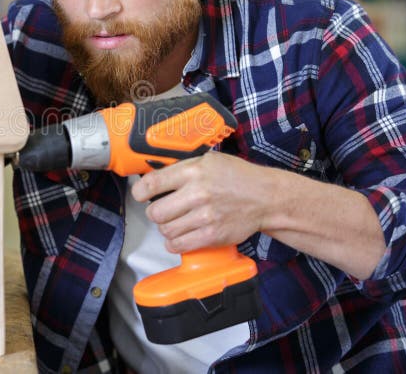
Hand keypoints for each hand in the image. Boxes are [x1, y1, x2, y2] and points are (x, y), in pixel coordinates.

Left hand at [130, 152, 274, 252]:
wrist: (265, 198)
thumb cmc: (237, 177)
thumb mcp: (209, 161)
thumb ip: (183, 168)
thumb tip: (155, 176)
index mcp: (194, 172)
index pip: (152, 183)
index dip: (139, 191)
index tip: (140, 194)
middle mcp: (198, 194)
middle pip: (155, 212)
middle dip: (154, 212)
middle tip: (161, 210)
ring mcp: (205, 217)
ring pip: (166, 230)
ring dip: (166, 228)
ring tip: (175, 221)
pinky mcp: (211, 236)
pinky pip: (178, 246)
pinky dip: (174, 243)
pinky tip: (180, 235)